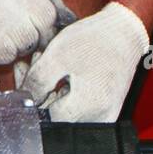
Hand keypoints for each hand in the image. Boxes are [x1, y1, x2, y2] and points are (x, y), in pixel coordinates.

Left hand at [19, 2, 149, 122]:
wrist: (125, 34)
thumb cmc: (95, 40)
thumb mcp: (57, 55)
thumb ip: (37, 82)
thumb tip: (27, 101)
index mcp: (87, 107)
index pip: (47, 118)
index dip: (35, 97)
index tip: (33, 77)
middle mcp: (99, 119)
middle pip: (57, 119)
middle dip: (44, 94)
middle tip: (41, 66)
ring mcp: (105, 118)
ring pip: (67, 116)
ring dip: (54, 94)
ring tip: (55, 68)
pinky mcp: (107, 114)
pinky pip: (80, 113)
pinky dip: (68, 97)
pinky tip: (65, 78)